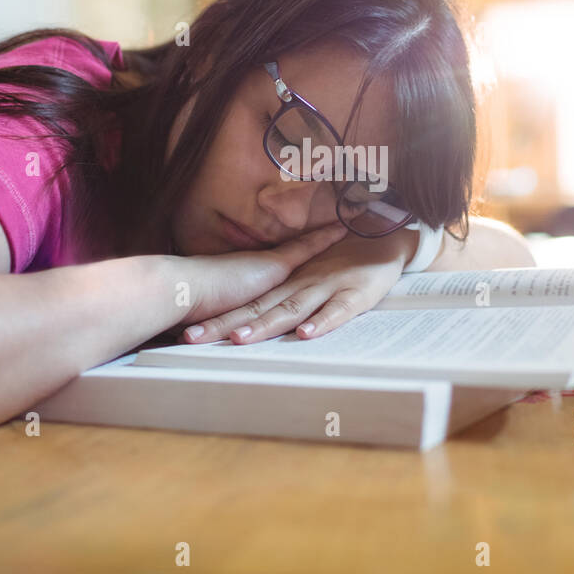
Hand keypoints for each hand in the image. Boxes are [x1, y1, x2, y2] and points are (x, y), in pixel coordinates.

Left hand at [184, 227, 417, 343]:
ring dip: (264, 325)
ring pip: (290, 309)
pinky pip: (336, 310)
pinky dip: (321, 322)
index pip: (247, 304)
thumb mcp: (310, 271)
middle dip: (225, 325)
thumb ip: (285, 289)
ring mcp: (326, 288)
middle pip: (258, 309)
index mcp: (288, 283)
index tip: (184, 332)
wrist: (388, 233)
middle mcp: (301, 285)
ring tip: (239, 340)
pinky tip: (305, 334)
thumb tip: (252, 312)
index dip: (217, 317)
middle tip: (193, 339)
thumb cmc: (348, 254)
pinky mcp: (355, 294)